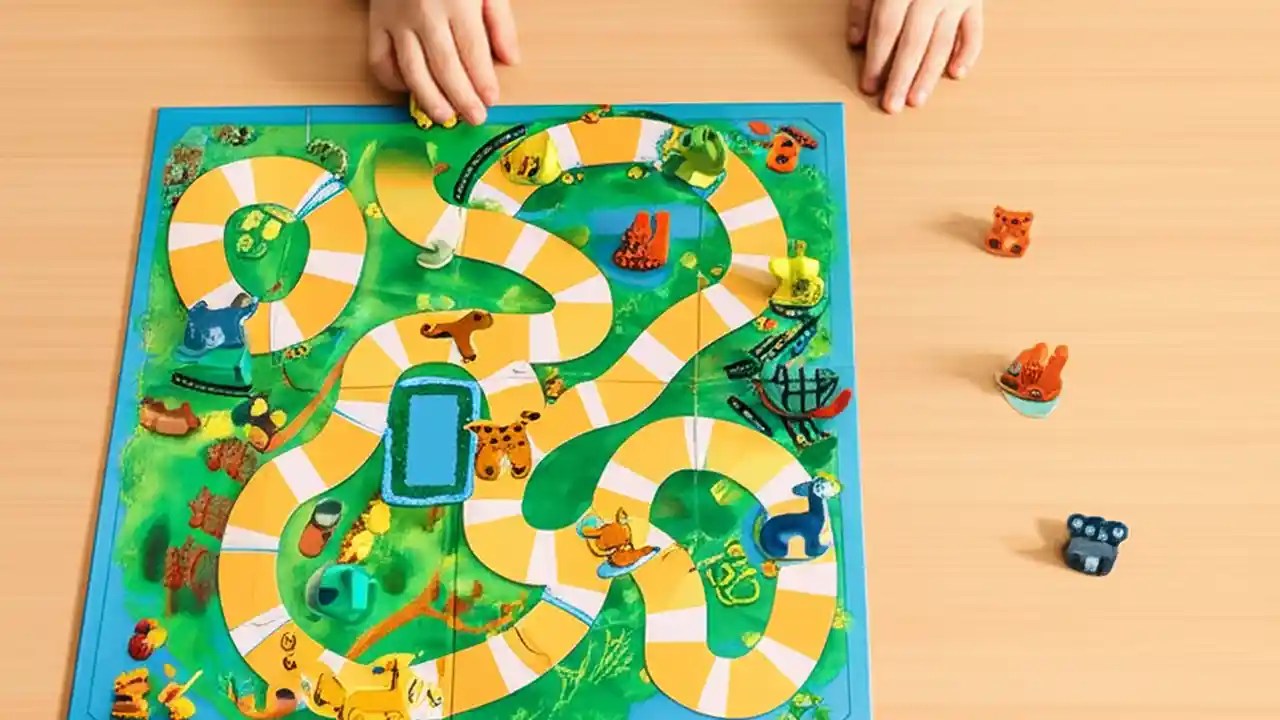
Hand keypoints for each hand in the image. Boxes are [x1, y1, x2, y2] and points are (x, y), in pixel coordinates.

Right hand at [368, 0, 519, 125]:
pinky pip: (379, 59)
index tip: (491, 100)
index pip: (472, 50)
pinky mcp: (376, 23)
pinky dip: (392, 80)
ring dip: (429, 97)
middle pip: (444, 65)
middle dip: (462, 97)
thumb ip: (500, 22)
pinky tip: (410, 91)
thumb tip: (510, 61)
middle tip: (475, 117)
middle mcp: (425, 13)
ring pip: (412, 69)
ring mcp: (397, 20)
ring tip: (445, 115)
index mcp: (458, 2)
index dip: (483, 79)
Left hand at [848, 0, 982, 112]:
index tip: (868, 85)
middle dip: (902, 77)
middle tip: (892, 104)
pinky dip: (968, 53)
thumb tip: (855, 41)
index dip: (876, 59)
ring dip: (929, 75)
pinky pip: (975, 30)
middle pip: (915, 42)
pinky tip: (956, 74)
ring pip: (943, 42)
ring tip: (917, 100)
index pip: (887, 29)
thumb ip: (864, 3)